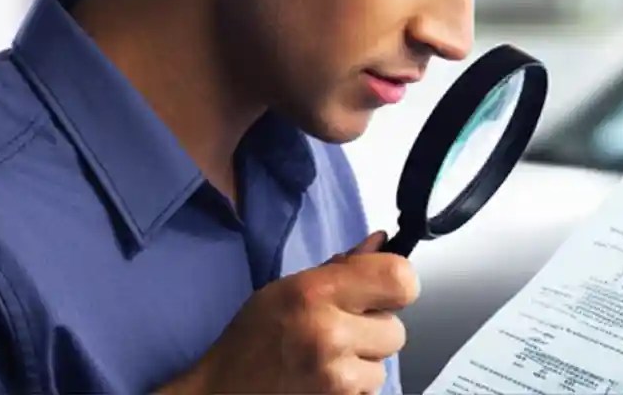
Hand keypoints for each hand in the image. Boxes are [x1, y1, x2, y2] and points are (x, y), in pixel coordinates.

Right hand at [158, 231, 416, 394]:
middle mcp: (329, 333)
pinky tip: (325, 377)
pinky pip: (371, 386)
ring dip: (365, 360)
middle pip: (397, 328)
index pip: (399, 278)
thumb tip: (382, 242)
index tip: (384, 290)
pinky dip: (355, 383)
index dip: (398, 283)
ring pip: (385, 362)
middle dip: (374, 329)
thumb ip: (342, 267)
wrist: (222, 391)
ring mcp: (336, 375)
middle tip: (342, 329)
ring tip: (328, 357)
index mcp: (316, 293)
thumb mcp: (289, 287)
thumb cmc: (253, 338)